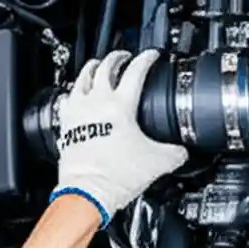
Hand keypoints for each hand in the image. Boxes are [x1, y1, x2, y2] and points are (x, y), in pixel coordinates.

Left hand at [52, 49, 187, 227]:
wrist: (87, 192)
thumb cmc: (114, 176)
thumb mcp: (157, 162)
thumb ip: (175, 152)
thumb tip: (183, 150)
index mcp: (120, 106)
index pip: (136, 70)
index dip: (147, 59)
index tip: (152, 55)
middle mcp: (96, 103)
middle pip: (105, 67)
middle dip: (117, 57)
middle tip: (125, 57)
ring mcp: (78, 112)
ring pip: (82, 78)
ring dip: (93, 68)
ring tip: (99, 66)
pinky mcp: (65, 124)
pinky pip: (68, 98)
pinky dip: (76, 91)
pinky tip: (79, 95)